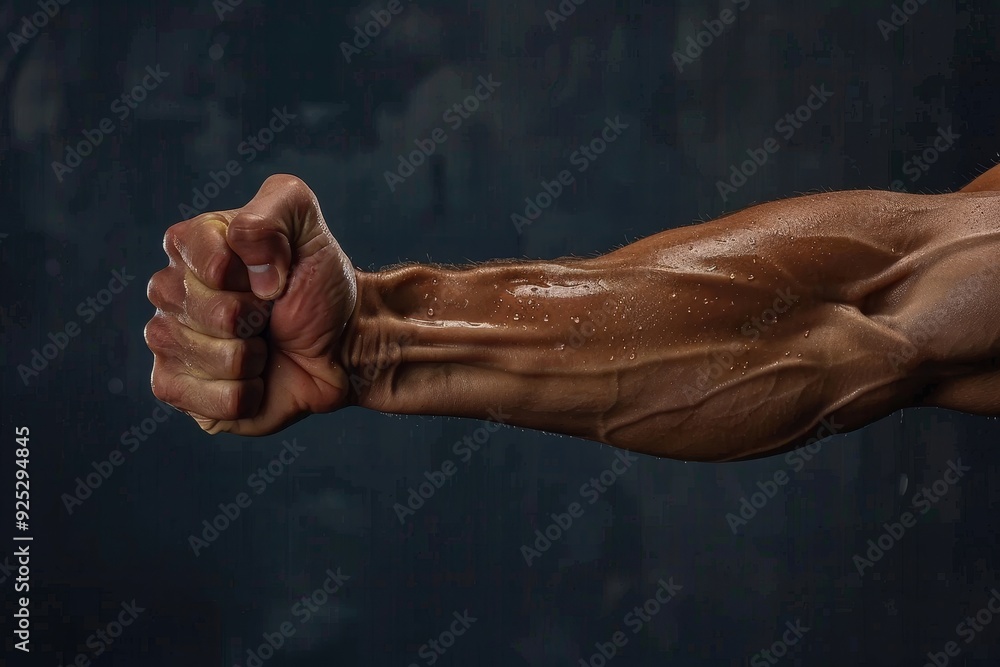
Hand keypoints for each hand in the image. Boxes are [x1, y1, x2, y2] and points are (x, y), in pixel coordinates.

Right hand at [145, 174, 356, 434]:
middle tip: (269, 314)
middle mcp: (170, 291)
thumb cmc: (316, 284)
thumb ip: (272, 213)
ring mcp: (169, 342)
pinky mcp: (177, 389)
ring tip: (265, 346)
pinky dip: (245, 394)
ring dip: (252, 356)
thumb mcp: (306, 226)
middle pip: (198, 305)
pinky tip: (256, 380)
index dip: (243, 268)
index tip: (271, 275)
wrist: (341, 344)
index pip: (194, 250)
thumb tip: (252, 269)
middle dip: (251, 314)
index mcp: (190, 245)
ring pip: (203, 354)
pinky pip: (203, 398)